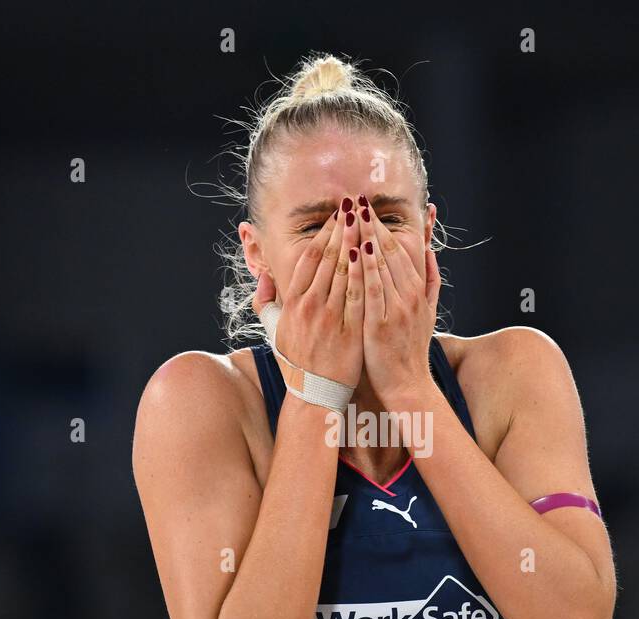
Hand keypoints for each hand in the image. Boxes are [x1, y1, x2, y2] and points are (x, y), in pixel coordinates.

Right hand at [251, 197, 363, 386]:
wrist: (314, 393)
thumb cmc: (296, 361)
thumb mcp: (274, 330)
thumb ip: (266, 302)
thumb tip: (263, 280)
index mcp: (294, 302)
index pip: (311, 258)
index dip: (325, 233)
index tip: (336, 215)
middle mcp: (311, 306)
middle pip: (330, 259)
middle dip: (343, 228)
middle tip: (355, 205)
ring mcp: (331, 318)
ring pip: (346, 273)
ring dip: (357, 243)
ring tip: (368, 221)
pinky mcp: (351, 331)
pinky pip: (361, 296)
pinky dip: (367, 274)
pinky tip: (376, 256)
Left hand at [355, 198, 440, 403]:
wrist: (409, 386)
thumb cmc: (411, 350)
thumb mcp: (430, 313)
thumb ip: (432, 282)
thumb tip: (432, 253)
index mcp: (418, 291)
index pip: (399, 250)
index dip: (383, 227)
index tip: (368, 208)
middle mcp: (409, 296)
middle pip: (389, 252)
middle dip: (372, 224)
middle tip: (357, 200)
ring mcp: (397, 309)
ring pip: (380, 266)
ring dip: (365, 238)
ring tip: (352, 215)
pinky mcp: (382, 324)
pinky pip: (372, 290)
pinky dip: (364, 268)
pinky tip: (354, 250)